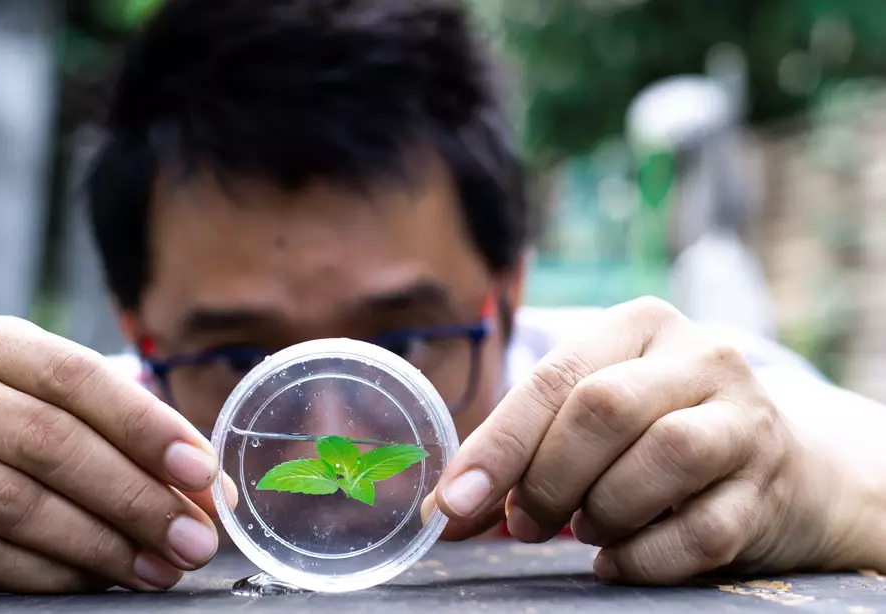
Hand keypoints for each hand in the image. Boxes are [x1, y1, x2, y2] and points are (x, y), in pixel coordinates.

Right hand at [0, 316, 234, 592]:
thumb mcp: (43, 397)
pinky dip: (55, 574)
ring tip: (160, 566)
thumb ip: (124, 429)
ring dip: (104, 546)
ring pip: (21, 507)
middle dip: (137, 498)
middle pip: (53, 446)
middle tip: (195, 537)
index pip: (78, 378)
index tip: (202, 471)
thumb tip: (211, 490)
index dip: (147, 426)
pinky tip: (100, 579)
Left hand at [427, 297, 844, 583]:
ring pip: (664, 454)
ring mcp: (746, 417)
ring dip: (603, 509)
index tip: (452, 503)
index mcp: (638, 325)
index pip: (554, 378)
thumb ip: (521, 453)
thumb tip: (442, 510)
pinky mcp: (770, 487)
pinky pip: (701, 531)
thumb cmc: (655, 437)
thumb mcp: (591, 421)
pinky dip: (643, 557)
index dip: (497, 445)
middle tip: (523, 524)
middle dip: (547, 478)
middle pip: (603, 408)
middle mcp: (699, 355)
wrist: (786, 471)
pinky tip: (618, 559)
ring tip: (585, 528)